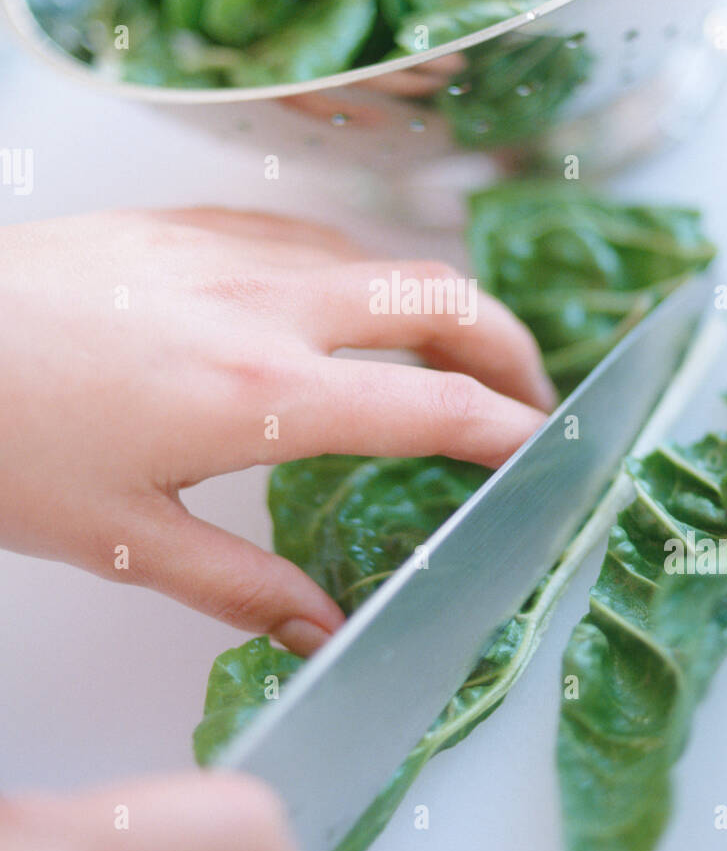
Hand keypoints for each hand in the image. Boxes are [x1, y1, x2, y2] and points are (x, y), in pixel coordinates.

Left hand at [0, 207, 551, 651]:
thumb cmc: (5, 442)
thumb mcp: (124, 541)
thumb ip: (242, 588)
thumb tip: (322, 630)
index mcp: (262, 394)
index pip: (431, 404)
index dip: (509, 428)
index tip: (547, 449)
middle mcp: (266, 303)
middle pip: (437, 296)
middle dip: (507, 342)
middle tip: (526, 395)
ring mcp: (228, 248)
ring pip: (378, 256)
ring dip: (437, 302)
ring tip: (449, 356)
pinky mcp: (189, 221)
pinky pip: (311, 234)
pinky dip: (361, 271)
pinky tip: (343, 305)